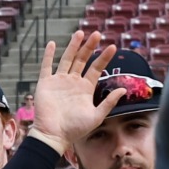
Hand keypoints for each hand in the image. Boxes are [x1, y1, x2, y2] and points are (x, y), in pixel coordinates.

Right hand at [28, 30, 119, 155]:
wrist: (53, 135)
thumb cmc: (75, 129)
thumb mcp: (96, 116)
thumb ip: (109, 102)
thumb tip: (123, 89)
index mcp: (85, 89)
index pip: (96, 68)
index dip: (104, 58)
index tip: (113, 47)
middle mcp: (72, 82)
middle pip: (82, 60)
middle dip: (89, 47)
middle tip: (97, 34)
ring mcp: (59, 82)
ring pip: (67, 59)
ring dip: (73, 46)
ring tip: (80, 33)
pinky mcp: (45, 84)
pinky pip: (46, 67)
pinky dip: (48, 55)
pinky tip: (52, 44)